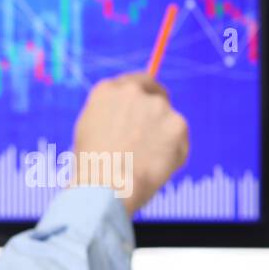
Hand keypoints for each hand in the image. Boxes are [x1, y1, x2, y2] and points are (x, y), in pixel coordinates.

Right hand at [71, 72, 188, 215]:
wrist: (106, 187)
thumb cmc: (91, 166)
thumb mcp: (89, 130)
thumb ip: (111, 114)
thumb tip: (128, 115)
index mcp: (107, 90)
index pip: (132, 82)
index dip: (139, 97)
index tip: (141, 110)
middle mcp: (134, 91)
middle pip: (155, 94)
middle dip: (154, 113)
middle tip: (147, 138)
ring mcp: (159, 106)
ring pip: (167, 119)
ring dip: (161, 136)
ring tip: (141, 163)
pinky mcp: (179, 125)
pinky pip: (179, 140)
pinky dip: (171, 154)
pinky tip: (153, 169)